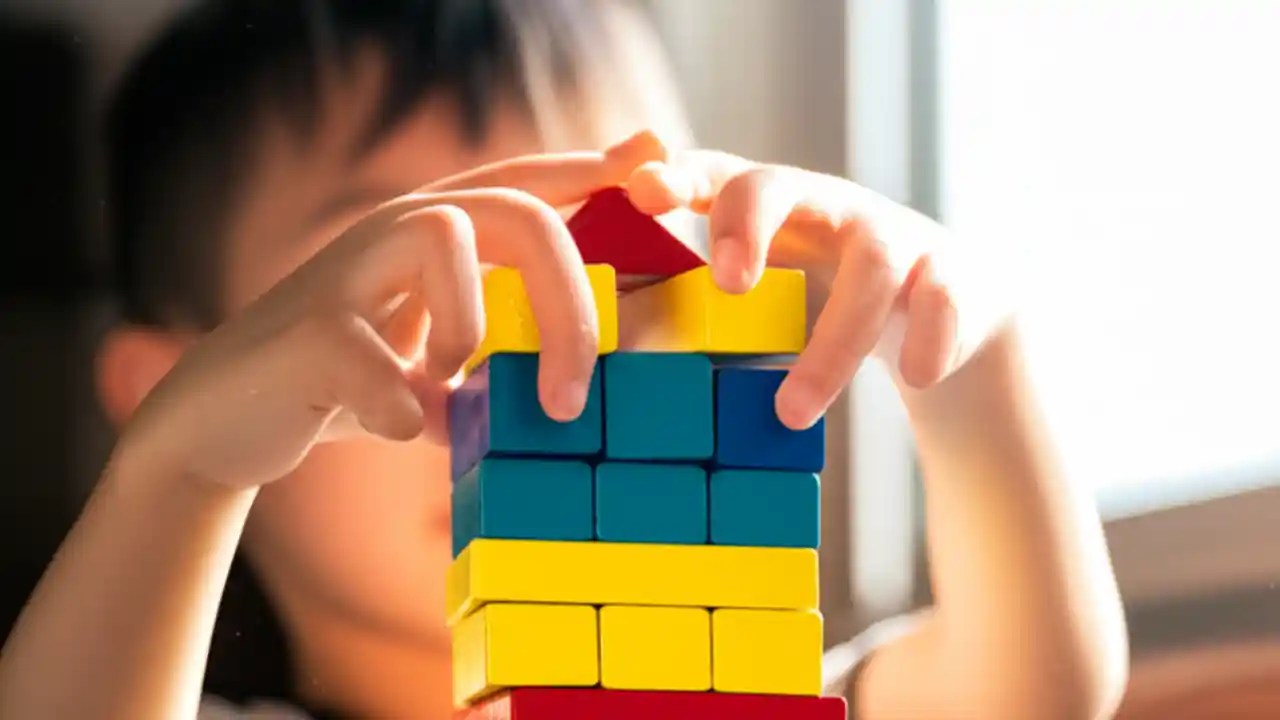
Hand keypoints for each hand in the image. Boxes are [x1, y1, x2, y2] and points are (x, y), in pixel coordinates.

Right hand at [116, 132, 666, 488]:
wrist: (227, 422)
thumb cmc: (349, 383)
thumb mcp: (437, 360)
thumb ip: (497, 352)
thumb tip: (586, 387)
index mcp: (436, 237)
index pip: (528, 185)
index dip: (594, 172)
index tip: (661, 168)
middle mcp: (394, 234)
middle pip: (515, 212)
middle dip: (567, 301)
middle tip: (573, 397)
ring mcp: (343, 272)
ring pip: (442, 236)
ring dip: (467, 329)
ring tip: (447, 388)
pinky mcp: (302, 331)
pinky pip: (372, 359)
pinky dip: (399, 409)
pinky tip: (393, 428)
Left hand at [626, 149, 1012, 428]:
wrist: (948, 303)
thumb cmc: (825, 298)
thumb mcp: (764, 291)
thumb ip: (692, 307)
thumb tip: (595, 358)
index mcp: (770, 211)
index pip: (716, 174)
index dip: (679, 176)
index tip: (643, 192)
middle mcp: (827, 209)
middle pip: (781, 185)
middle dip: (747, 225)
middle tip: (726, 283)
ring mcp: (893, 238)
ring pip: (872, 265)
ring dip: (832, 341)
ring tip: (792, 411)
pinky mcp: (949, 276)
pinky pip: (944, 296)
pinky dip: (931, 335)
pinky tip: (914, 375)